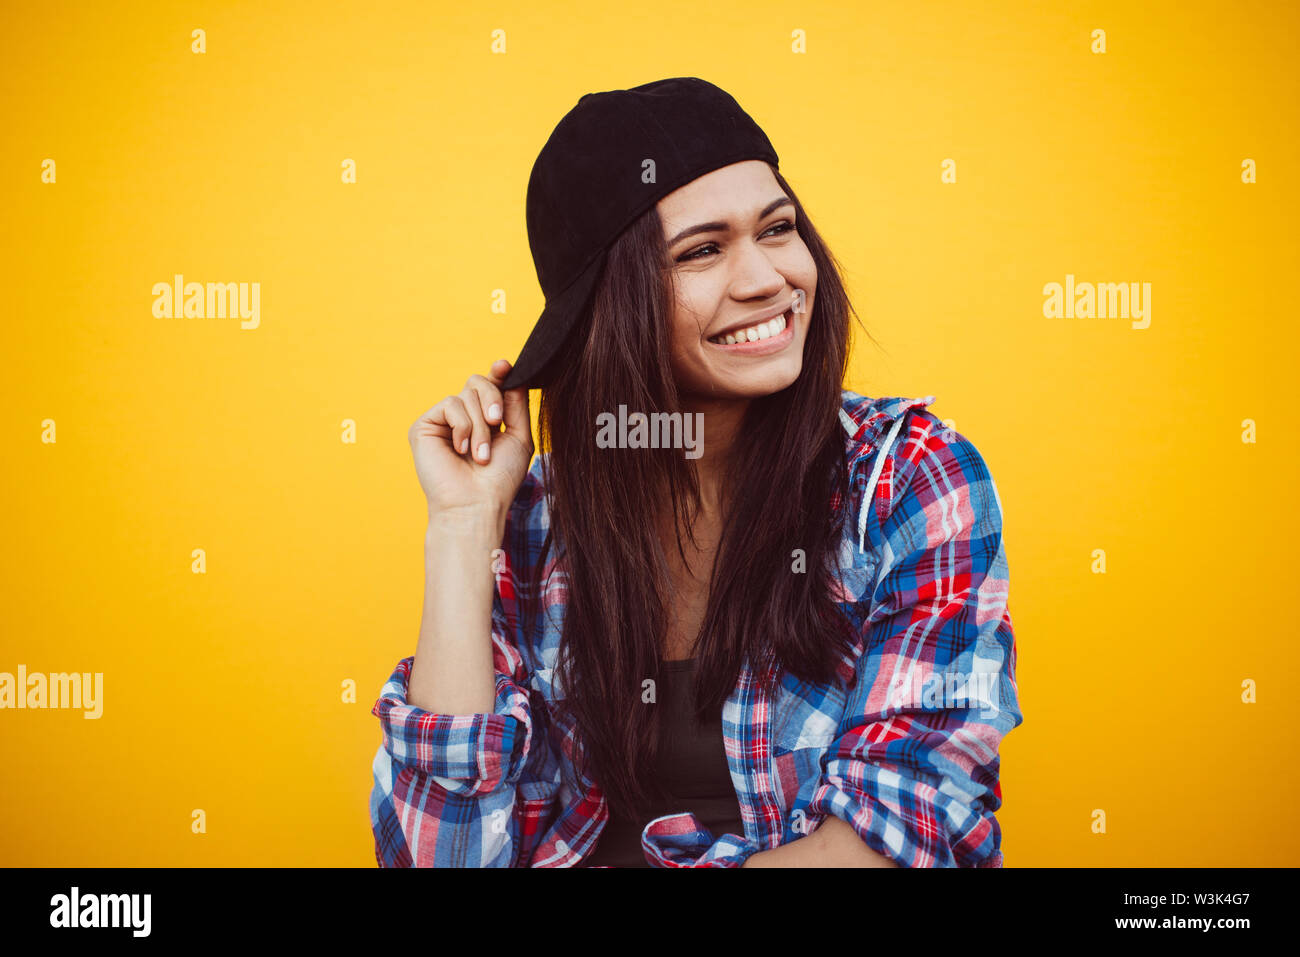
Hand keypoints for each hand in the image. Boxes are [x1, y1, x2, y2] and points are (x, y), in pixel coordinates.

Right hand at [408, 359, 533, 521]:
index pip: (491, 387)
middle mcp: (463, 418)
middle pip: (478, 382)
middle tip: (497, 424)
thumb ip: (516, 405)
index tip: (505, 366)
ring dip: (480, 425)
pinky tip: (461, 449)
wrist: (477, 503)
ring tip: (480, 454)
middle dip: (493, 399)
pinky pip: (450, 404)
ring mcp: (443, 422)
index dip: (498, 373)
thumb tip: (511, 372)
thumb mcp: (518, 437)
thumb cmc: (499, 479)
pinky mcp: (424, 426)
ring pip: (466, 394)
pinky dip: (463, 426)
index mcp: (485, 421)